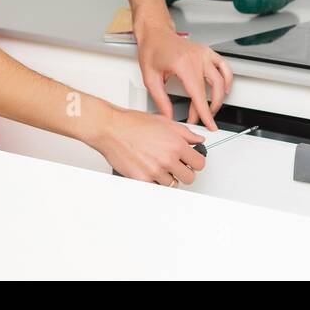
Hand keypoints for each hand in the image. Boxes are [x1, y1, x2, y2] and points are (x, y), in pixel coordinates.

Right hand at [92, 105, 206, 185]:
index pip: (199, 163)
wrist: (110, 129)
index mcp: (176, 144)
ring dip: (168, 177)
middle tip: (177, 165)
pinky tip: (150, 171)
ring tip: (159, 165)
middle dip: (184, 171)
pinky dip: (155, 182)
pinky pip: (156, 188)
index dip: (195, 162)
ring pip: (172, 184)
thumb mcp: (164, 122)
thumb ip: (185, 133)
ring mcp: (155, 171)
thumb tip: (198, 139)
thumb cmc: (132, 123)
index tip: (191, 161)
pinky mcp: (142, 179)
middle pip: (189, 177)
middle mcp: (167, 159)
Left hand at [136, 19, 233, 131]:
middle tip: (200, 118)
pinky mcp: (207, 52)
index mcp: (182, 64)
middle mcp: (196, 58)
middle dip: (208, 109)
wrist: (156, 33)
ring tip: (211, 108)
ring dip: (219, 97)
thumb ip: (161, 100)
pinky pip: (225, 66)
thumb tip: (169, 116)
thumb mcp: (150, 78)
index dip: (204, 113)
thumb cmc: (152, 50)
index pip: (198, 94)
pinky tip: (224, 89)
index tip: (208, 125)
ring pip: (222, 80)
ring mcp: (204, 53)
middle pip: (212, 90)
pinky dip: (228, 79)